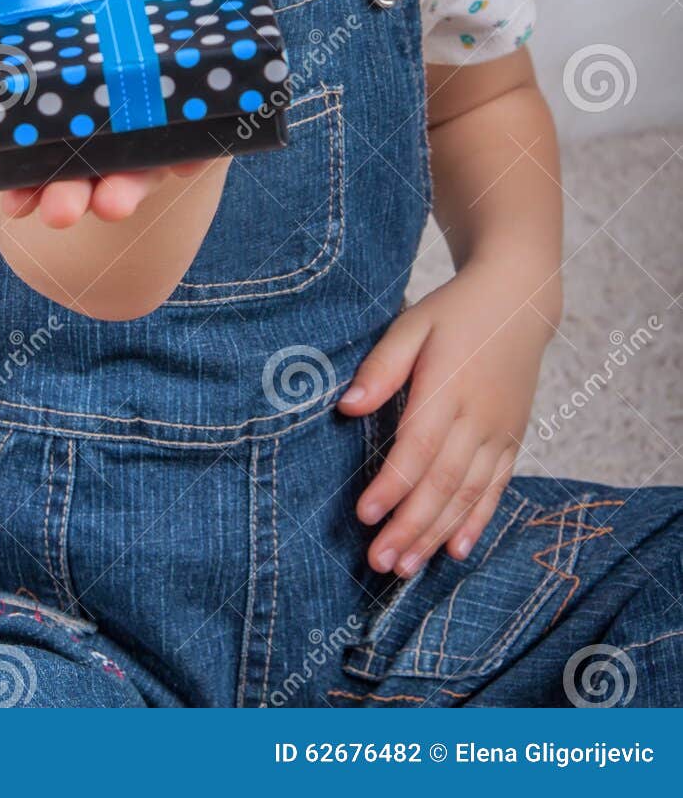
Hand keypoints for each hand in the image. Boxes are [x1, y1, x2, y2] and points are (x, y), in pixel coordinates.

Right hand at [0, 52, 211, 228]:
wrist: (132, 45)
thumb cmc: (58, 79)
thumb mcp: (4, 74)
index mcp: (54, 156)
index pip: (37, 184)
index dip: (26, 195)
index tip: (15, 208)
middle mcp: (102, 159)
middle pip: (89, 185)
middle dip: (75, 199)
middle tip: (64, 213)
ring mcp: (149, 146)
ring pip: (139, 174)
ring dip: (127, 189)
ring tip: (115, 202)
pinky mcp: (193, 128)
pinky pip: (197, 145)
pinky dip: (191, 153)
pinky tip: (185, 160)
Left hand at [336, 264, 554, 576]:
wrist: (520, 301)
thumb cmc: (455, 312)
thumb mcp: (413, 324)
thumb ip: (382, 366)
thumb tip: (347, 407)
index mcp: (448, 385)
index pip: (418, 447)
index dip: (392, 486)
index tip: (364, 515)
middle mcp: (479, 416)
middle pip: (443, 481)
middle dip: (409, 526)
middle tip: (378, 562)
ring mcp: (500, 432)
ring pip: (468, 494)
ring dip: (436, 534)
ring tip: (405, 567)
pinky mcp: (514, 440)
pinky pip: (496, 489)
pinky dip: (476, 522)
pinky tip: (455, 551)